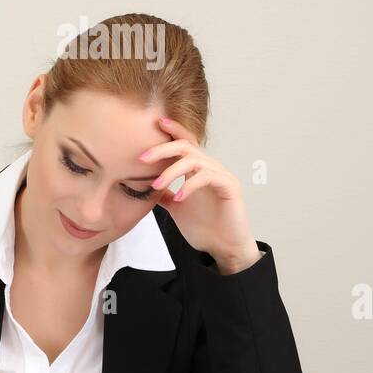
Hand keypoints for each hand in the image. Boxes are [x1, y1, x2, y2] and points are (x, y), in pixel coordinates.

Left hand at [139, 116, 261, 270]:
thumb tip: (146, 187)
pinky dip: (190, 185)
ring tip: (157, 185)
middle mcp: (210, 168)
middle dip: (162, 149)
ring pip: (195, 160)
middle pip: (186, 146)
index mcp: (198, 170)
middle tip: (142, 158)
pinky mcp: (230, 187)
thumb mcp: (177, 208)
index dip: (172, 130)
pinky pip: (208, 177)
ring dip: (172, 171)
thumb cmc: (205, 228)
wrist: (224, 248)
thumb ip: (165, 195)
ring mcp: (221, 176)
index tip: (155, 123)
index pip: (185, 143)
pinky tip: (180, 197)